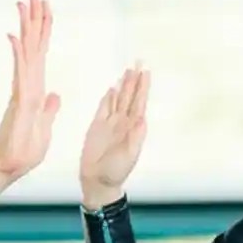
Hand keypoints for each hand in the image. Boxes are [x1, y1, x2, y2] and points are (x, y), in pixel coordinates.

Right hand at [0, 0, 59, 180]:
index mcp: (35, 88)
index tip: (45, 7)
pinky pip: (20, 73)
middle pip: (33, 44)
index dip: (44, 29)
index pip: (41, 52)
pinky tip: (16, 36)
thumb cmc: (24, 152)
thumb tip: (54, 96)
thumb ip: (49, 110)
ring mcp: (21, 91)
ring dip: (26, 27)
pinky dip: (19, 55)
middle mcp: (27, 84)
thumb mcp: (45, 128)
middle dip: (34, 17)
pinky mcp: (18, 102)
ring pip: (27, 52)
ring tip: (24, 1)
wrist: (8, 167)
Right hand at [80, 65, 150, 208]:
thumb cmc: (116, 172)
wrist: (98, 181)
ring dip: (123, 85)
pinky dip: (108, 98)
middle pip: (130, 97)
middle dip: (134, 80)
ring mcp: (110, 124)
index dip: (142, 87)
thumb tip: (141, 120)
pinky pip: (104, 108)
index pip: (139, 103)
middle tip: (139, 62)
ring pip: (118, 100)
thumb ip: (135, 138)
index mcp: (133, 128)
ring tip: (128, 71)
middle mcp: (123, 123)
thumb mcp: (128, 156)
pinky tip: (112, 89)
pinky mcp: (97, 127)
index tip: (145, 71)